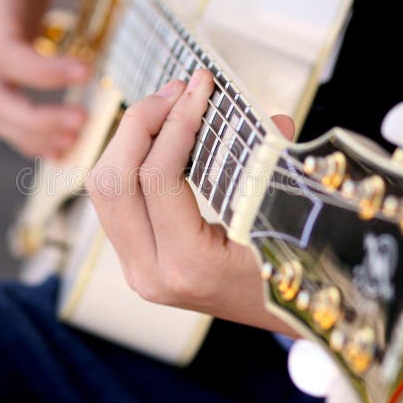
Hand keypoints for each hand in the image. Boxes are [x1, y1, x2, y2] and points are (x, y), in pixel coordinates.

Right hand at [0, 0, 118, 157]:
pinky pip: (5, 111)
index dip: (43, 71)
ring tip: (75, 142)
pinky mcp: (1, 65)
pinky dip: (28, 133)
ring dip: (30, 135)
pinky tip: (62, 144)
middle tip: (82, 124)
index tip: (88, 71)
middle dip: (34, 120)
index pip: (6, 54)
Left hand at [88, 69, 298, 333]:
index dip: (176, 121)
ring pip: (104, 190)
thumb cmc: (298, 272)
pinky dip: (129, 161)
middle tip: (178, 89)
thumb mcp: (289, 219)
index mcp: (189, 266)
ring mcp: (138, 271)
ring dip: (130, 139)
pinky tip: (159, 136)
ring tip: (168, 106)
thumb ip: (273, 165)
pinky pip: (115, 202)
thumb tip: (264, 118)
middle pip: (113, 181)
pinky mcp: (137, 260)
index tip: (201, 85)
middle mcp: (151, 274)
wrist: (289, 317)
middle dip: (140, 123)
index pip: (158, 177)